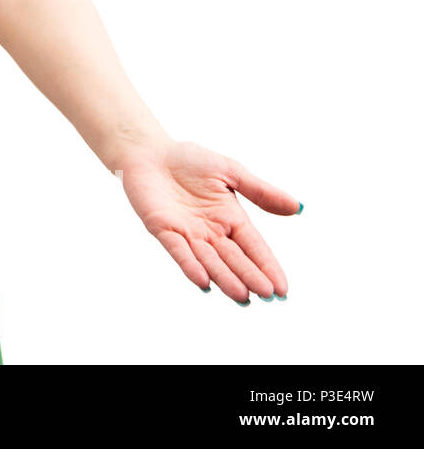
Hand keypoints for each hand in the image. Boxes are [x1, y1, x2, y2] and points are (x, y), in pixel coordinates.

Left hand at [115, 140, 300, 302]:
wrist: (150, 151)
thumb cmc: (189, 160)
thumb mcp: (230, 172)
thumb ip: (260, 191)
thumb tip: (298, 207)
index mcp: (230, 218)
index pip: (254, 246)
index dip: (267, 266)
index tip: (282, 289)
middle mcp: (210, 231)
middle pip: (234, 258)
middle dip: (250, 276)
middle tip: (267, 297)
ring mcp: (186, 232)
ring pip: (209, 260)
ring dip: (225, 278)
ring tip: (242, 296)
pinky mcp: (162, 229)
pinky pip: (178, 250)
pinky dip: (190, 265)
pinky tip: (203, 281)